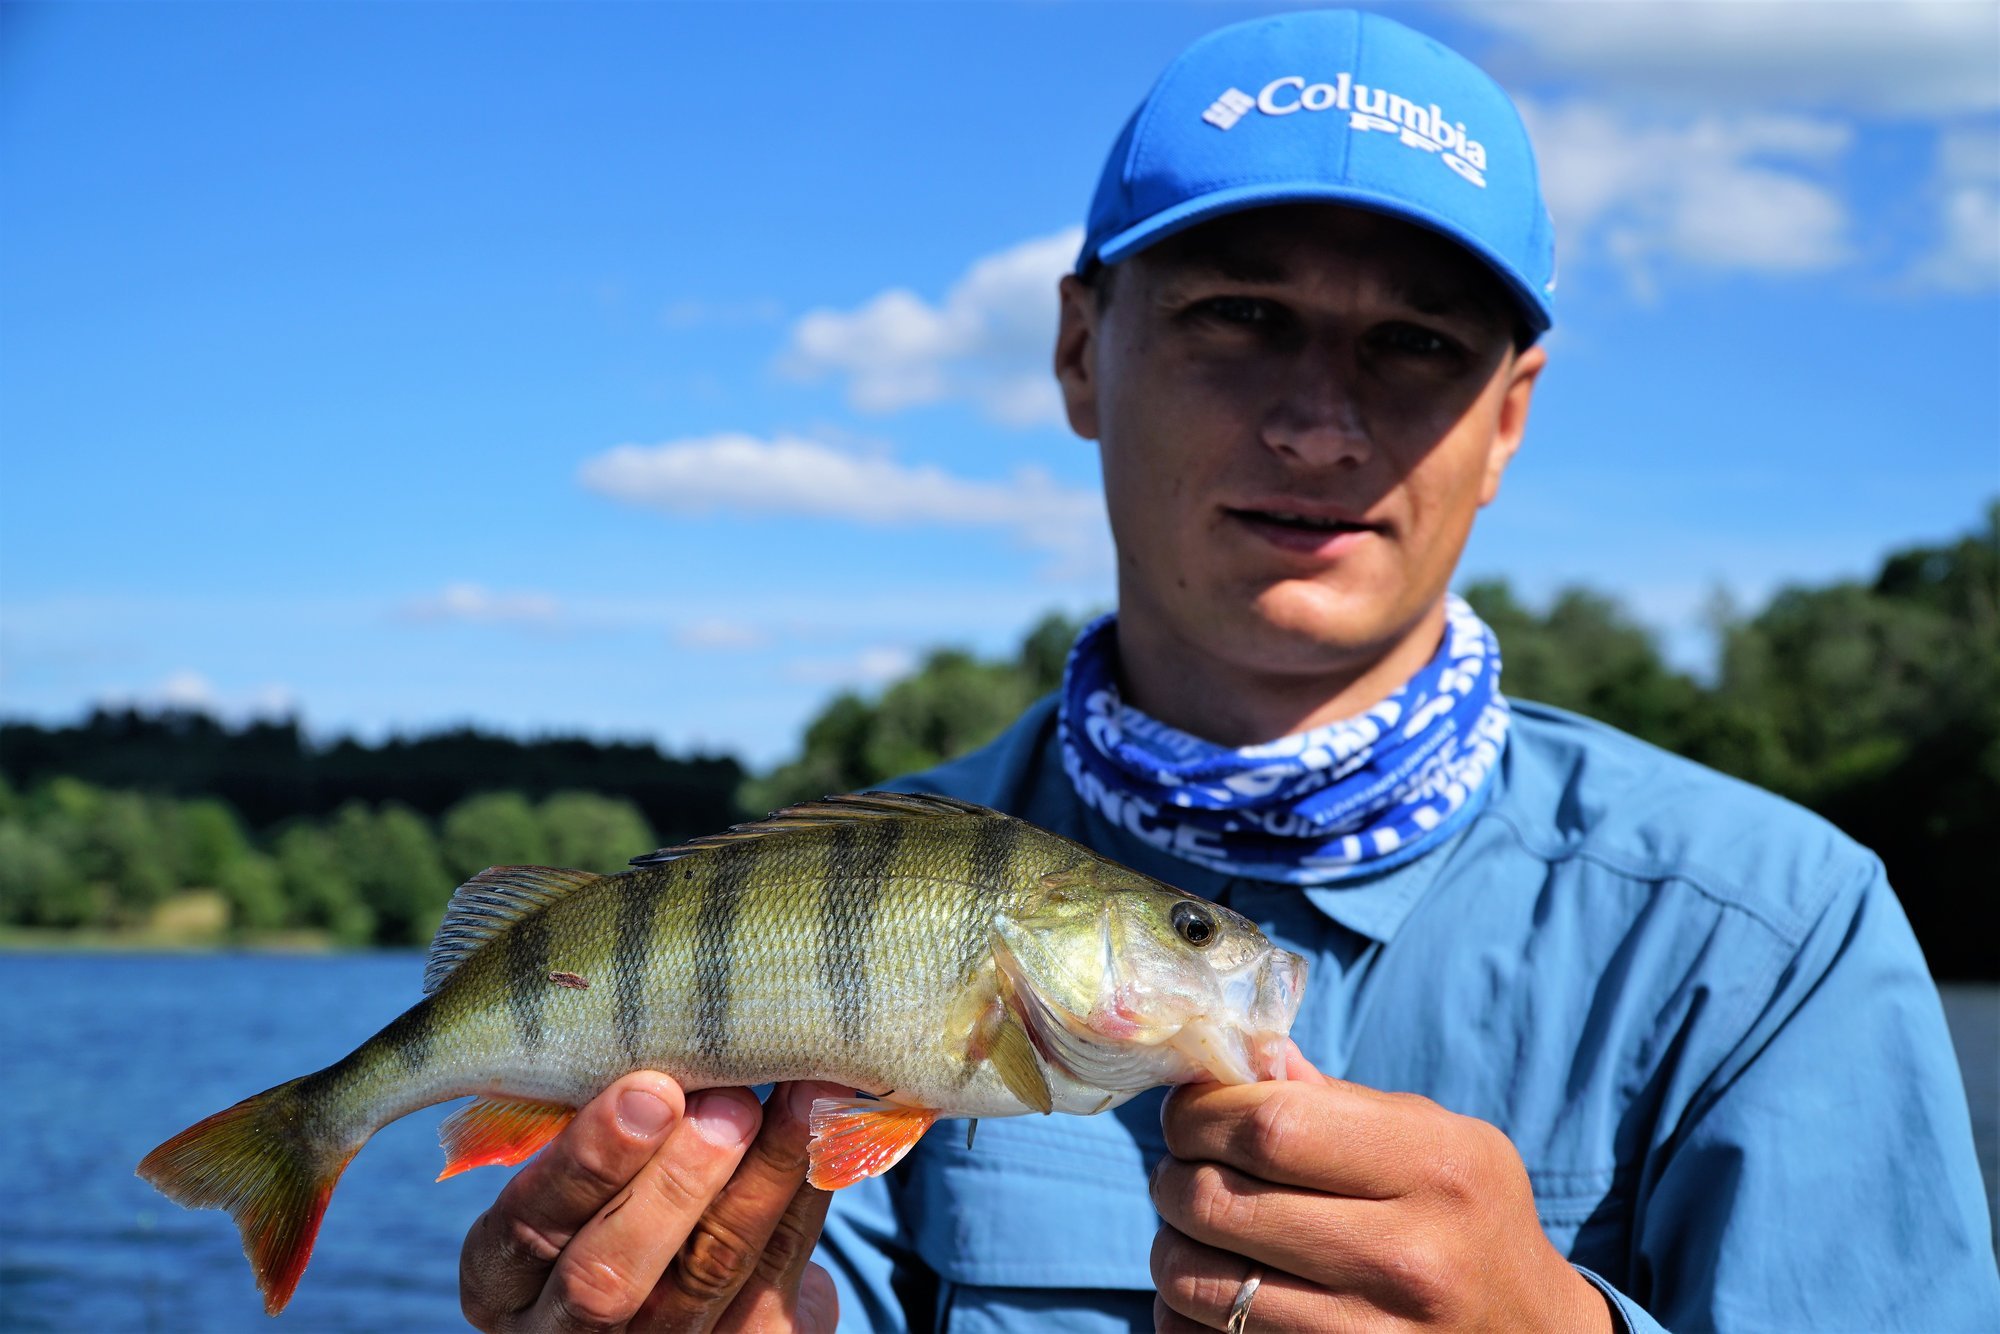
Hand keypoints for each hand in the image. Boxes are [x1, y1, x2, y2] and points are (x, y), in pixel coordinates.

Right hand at [460, 1072, 846, 1332]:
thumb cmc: (609, 1196)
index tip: (648, 1089)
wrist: (688, 1297)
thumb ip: (599, 1130)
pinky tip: (823, 1126)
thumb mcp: (575, 1175)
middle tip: (727, 1103)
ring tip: (796, 1095)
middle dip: (671, 1184)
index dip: (585, 1163)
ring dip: (760, 1177)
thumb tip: (664, 1041)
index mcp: (504, 1280)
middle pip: (607, 1279)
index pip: (524, 1230)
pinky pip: (778, 1274)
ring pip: (707, 1273)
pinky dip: (804, 1190)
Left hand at [1149, 1047, 1612, 1331]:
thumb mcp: (1434, 1137)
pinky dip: (1183, 1313)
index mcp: (1434, 1169)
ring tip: (1196, 1229)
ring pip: (1194, 1282)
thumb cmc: (1467, 1215)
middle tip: (1182, 1169)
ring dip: (1171, 1246)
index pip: (1268, 1126)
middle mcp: (1407, 1259)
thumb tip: (1237, 1052)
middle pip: (1216, 1202)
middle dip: (1172, 1176)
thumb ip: (1332, 1099)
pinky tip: (1215, 1288)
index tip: (1190, 1113)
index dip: (1201, 1113)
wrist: (1529, 1332)